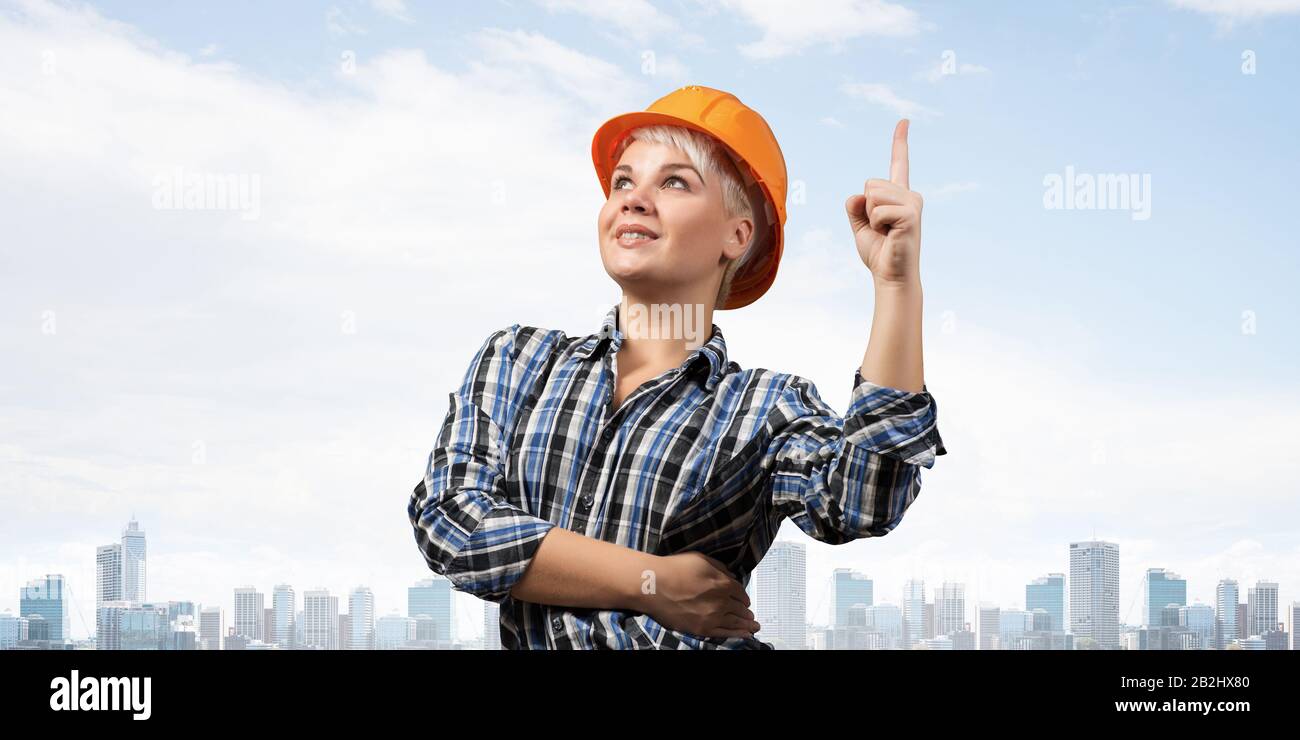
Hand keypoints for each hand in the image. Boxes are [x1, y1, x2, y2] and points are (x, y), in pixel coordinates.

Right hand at [642, 552, 759, 639]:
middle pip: (740, 608)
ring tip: (754, 626)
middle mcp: (722, 601)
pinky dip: (737, 634)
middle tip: (752, 616)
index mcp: (723, 583)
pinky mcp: (702, 628)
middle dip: (747, 612)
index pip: (741, 592)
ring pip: (736, 622)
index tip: (745, 601)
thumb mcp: (701, 559)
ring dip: (747, 625)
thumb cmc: (675, 568)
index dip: (744, 597)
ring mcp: (713, 617)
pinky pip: (724, 633)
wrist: (654, 586)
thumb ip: (720, 568)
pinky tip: (745, 635)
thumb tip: (732, 576)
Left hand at [845, 119, 923, 286]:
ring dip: (871, 217)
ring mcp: (913, 203)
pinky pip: (876, 210)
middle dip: (865, 207)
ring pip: (872, 194)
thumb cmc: (878, 252)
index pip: (898, 163)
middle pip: (869, 183)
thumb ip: (855, 205)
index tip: (904, 121)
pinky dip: (875, 225)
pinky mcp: (912, 214)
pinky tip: (890, 235)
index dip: (900, 142)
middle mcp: (910, 195)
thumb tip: (859, 194)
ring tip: (886, 232)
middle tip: (880, 229)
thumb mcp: (860, 224)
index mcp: (899, 195)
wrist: (891, 276)